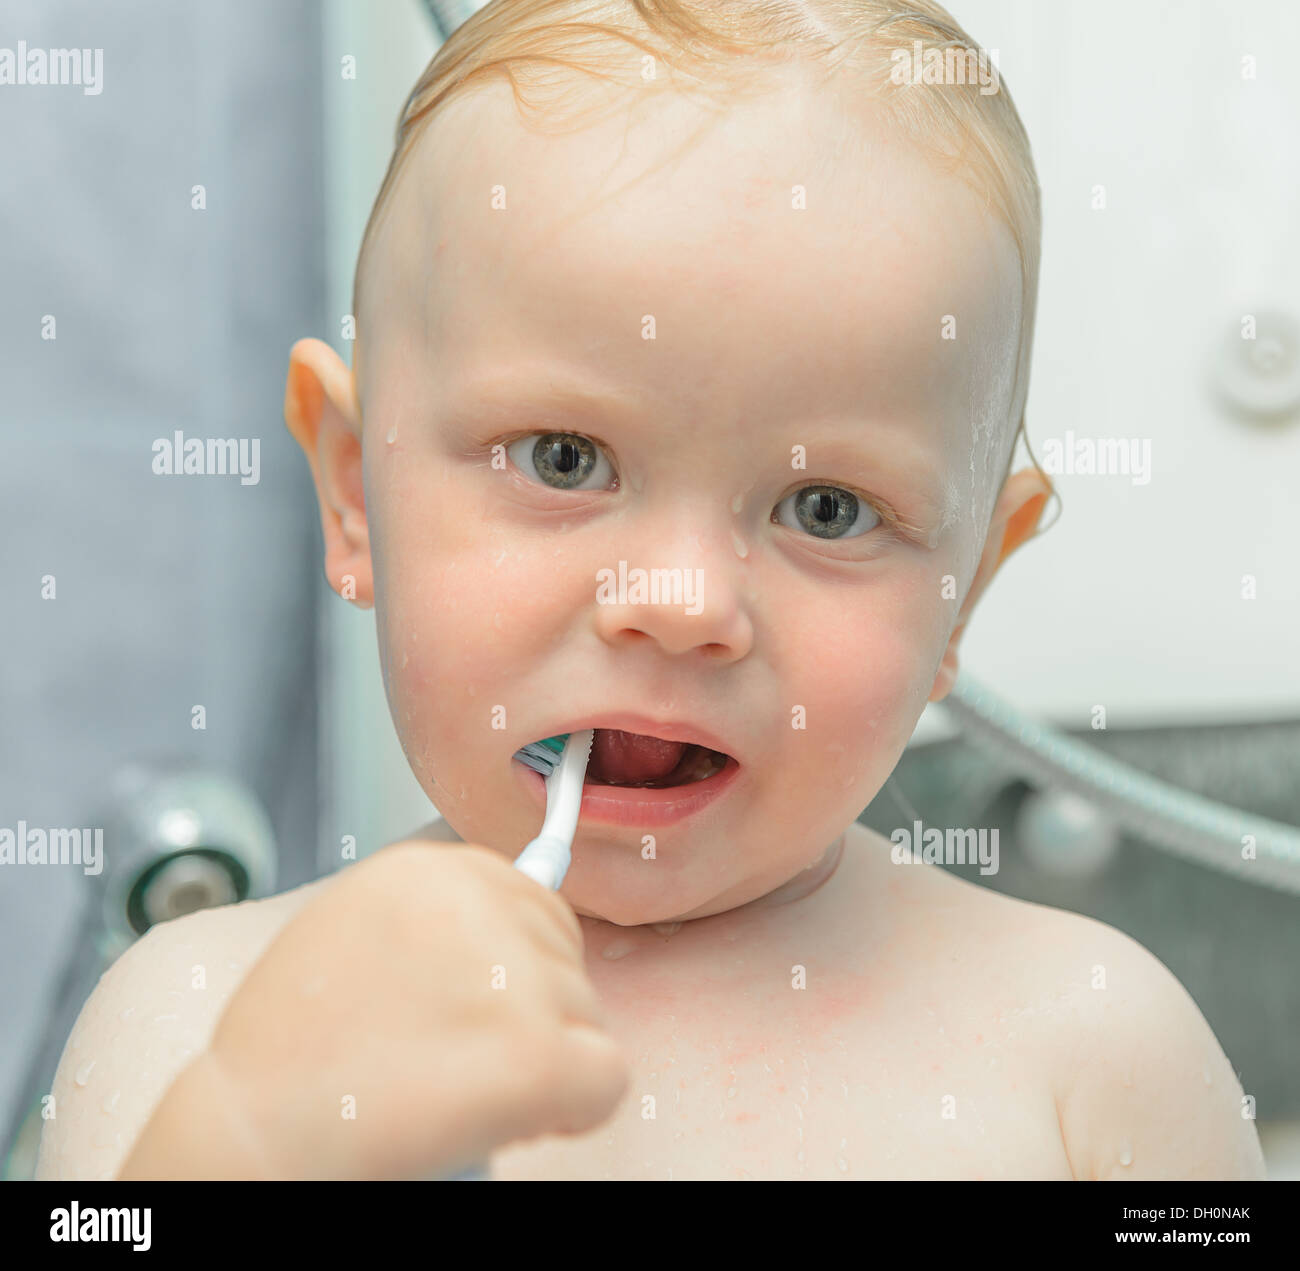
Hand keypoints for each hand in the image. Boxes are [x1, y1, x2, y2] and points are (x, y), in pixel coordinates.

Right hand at [207, 840, 627, 1177]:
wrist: (253, 1134)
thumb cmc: (291, 1052)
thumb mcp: (354, 930)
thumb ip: (435, 912)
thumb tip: (533, 890)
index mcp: (431, 867)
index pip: (533, 899)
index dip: (511, 969)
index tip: (472, 1007)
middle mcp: (477, 899)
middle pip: (566, 954)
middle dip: (531, 1010)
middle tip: (452, 1055)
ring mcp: (512, 974)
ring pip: (586, 1017)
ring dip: (539, 1060)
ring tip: (448, 1083)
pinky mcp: (536, 1052)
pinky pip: (606, 1078)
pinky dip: (573, 1108)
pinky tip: (505, 1115)